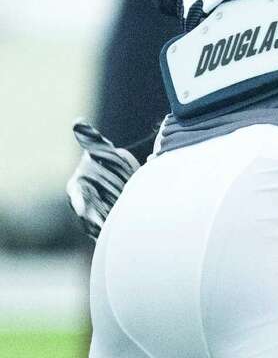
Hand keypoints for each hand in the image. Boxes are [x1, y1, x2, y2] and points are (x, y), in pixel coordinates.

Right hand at [66, 121, 139, 238]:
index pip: (75, 195)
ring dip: (104, 230)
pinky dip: (113, 232)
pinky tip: (123, 236)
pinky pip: (109, 227)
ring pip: (98, 224)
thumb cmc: (103, 157)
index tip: (82, 210)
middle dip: (93, 222)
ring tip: (112, 235)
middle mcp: (84, 201)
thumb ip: (90, 137)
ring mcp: (95, 211)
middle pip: (87, 215)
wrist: (116, 170)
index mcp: (78, 186)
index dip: (79, 203)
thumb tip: (78, 121)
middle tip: (100, 227)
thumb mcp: (99, 147)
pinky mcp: (108, 217)